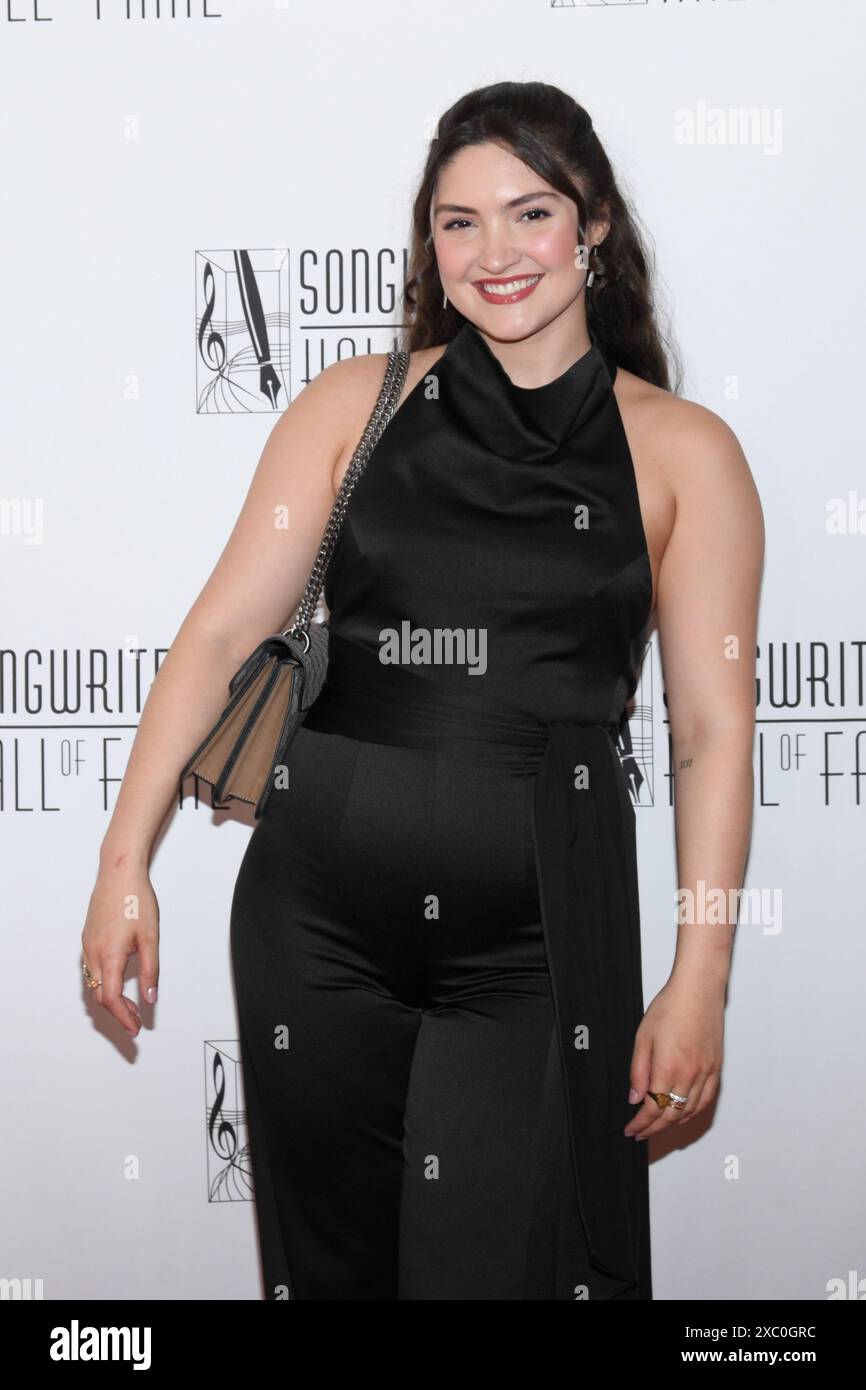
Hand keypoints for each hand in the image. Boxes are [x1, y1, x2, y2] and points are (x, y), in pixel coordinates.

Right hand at [81, 865, 159, 1037]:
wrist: (119, 872)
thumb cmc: (136, 900)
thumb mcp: (150, 938)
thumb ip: (150, 970)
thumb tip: (150, 997)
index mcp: (109, 955)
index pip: (111, 999)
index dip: (123, 1018)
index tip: (135, 1028)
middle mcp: (93, 953)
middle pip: (100, 995)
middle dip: (118, 1012)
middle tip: (136, 1021)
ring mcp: (87, 945)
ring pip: (93, 984)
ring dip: (110, 998)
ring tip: (131, 1005)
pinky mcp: (88, 938)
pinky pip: (92, 969)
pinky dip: (104, 983)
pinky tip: (119, 981)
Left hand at [624, 972, 724, 1139]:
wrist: (698, 991)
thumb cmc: (669, 1008)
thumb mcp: (643, 1037)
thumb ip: (638, 1072)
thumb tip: (634, 1099)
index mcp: (668, 1068)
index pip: (653, 1108)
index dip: (641, 1123)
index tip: (631, 1130)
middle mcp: (690, 1075)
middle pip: (671, 1115)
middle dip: (653, 1128)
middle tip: (640, 1133)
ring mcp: (706, 1073)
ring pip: (689, 1111)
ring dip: (672, 1123)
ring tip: (657, 1127)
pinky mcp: (716, 1068)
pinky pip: (706, 1100)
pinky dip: (693, 1113)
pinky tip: (683, 1115)